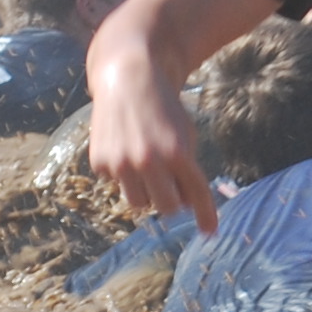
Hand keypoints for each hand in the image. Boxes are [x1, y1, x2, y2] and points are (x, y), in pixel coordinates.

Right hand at [87, 61, 218, 230]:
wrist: (128, 80)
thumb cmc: (163, 111)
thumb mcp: (185, 135)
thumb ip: (187, 169)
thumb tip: (184, 207)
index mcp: (177, 152)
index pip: (195, 192)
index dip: (206, 214)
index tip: (210, 232)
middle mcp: (149, 161)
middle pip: (166, 208)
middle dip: (171, 201)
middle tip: (170, 185)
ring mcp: (121, 163)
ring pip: (139, 202)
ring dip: (145, 190)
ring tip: (144, 163)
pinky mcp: (100, 162)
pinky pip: (116, 184)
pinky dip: (122, 173)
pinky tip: (123, 148)